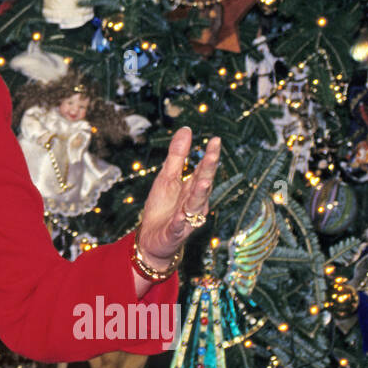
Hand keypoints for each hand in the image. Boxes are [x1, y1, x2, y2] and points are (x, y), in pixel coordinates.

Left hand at [137, 126, 221, 269]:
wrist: (152, 238)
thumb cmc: (163, 206)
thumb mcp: (166, 177)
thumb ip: (177, 156)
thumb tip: (187, 129)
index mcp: (193, 188)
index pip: (204, 169)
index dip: (210, 156)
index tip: (215, 140)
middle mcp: (195, 203)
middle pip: (204, 184)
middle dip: (208, 170)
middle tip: (213, 154)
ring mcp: (187, 219)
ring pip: (196, 205)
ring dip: (200, 194)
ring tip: (203, 182)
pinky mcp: (175, 233)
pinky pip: (179, 227)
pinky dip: (180, 223)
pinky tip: (180, 217)